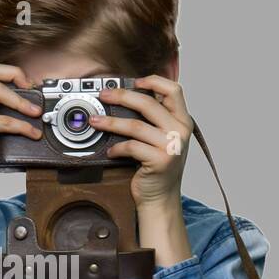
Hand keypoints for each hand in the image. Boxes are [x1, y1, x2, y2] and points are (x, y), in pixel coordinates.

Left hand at [91, 75, 192, 210]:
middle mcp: (180, 131)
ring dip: (111, 122)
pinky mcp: (160, 161)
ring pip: (135, 125)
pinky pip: (131, 147)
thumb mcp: (164, 138)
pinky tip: (110, 151)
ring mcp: (171, 146)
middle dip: (121, 96)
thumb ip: (156, 119)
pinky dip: (117, 148)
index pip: (174, 90)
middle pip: (148, 103)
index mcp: (183, 120)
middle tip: (104, 95)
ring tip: (95, 122)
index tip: (134, 81)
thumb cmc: (158, 167)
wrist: (161, 198)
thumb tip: (126, 97)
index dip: (154, 81)